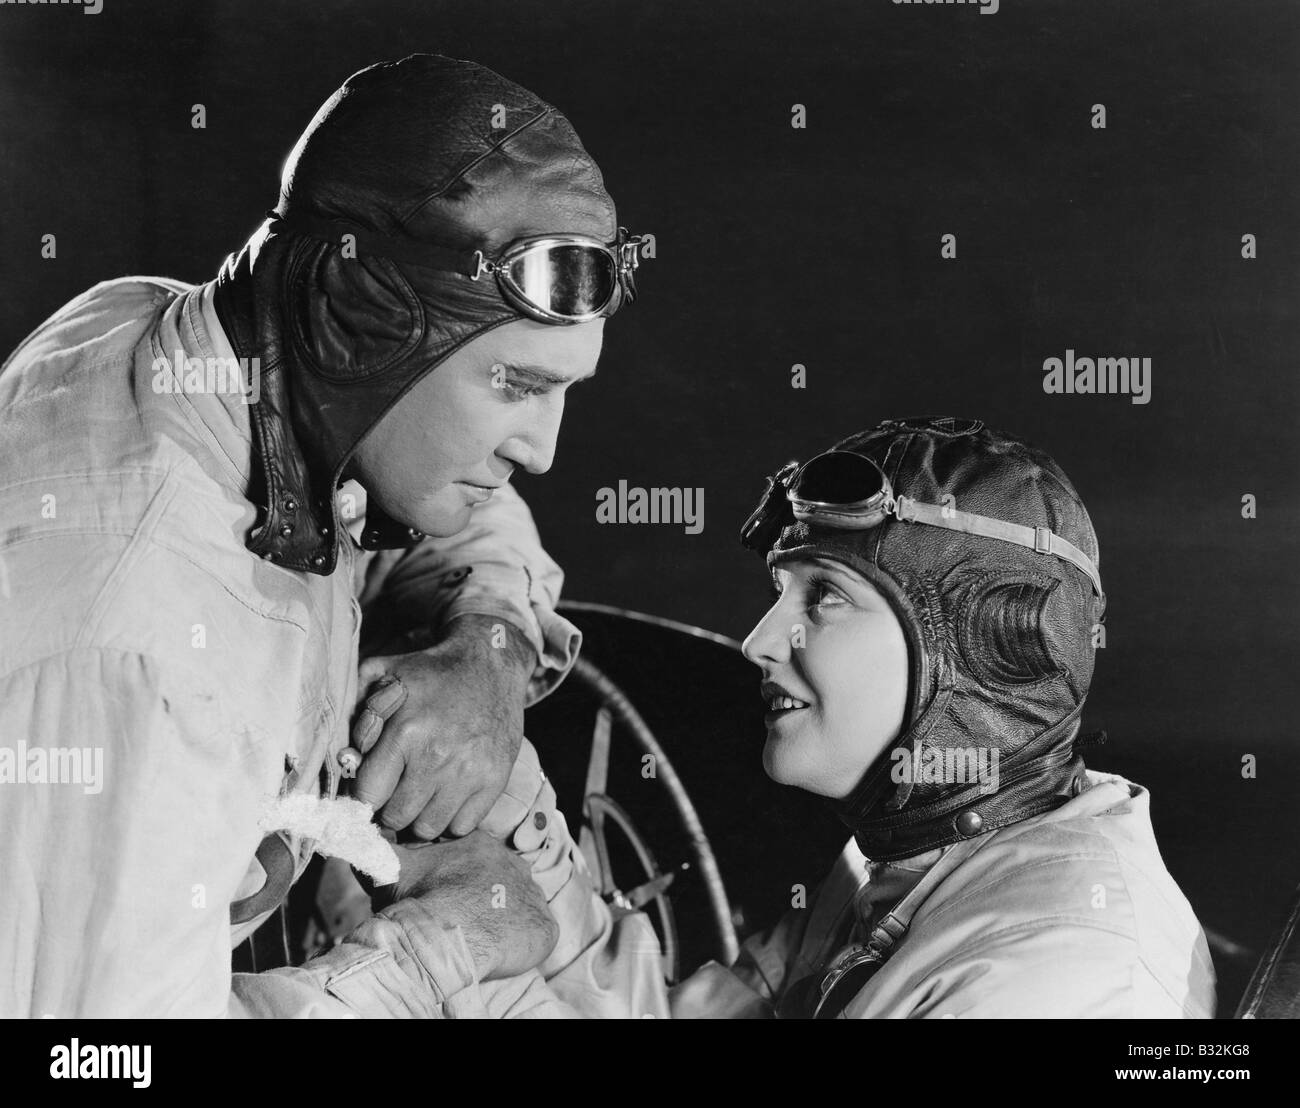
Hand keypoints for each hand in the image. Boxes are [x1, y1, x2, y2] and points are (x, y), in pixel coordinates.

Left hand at [350, 614, 532, 838]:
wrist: (491, 664)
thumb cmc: (431, 672)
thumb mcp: (383, 674)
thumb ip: (356, 714)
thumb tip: (344, 759)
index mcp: (406, 732)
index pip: (369, 797)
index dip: (363, 799)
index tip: (367, 794)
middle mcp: (438, 758)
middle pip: (397, 818)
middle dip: (389, 810)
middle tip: (393, 795)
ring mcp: (470, 773)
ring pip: (429, 829)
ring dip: (419, 819)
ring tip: (419, 798)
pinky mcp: (495, 780)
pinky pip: (462, 827)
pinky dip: (450, 820)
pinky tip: (446, 798)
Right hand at [382, 830, 558, 980]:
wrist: (447, 938)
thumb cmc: (420, 902)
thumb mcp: (392, 870)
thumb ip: (378, 849)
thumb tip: (355, 832)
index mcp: (480, 845)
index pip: (475, 857)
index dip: (459, 878)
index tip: (448, 896)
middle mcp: (513, 863)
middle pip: (500, 880)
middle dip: (484, 898)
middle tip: (463, 919)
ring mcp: (532, 893)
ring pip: (518, 903)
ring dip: (504, 918)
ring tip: (481, 938)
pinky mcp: (545, 925)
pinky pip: (537, 931)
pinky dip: (522, 941)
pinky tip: (503, 950)